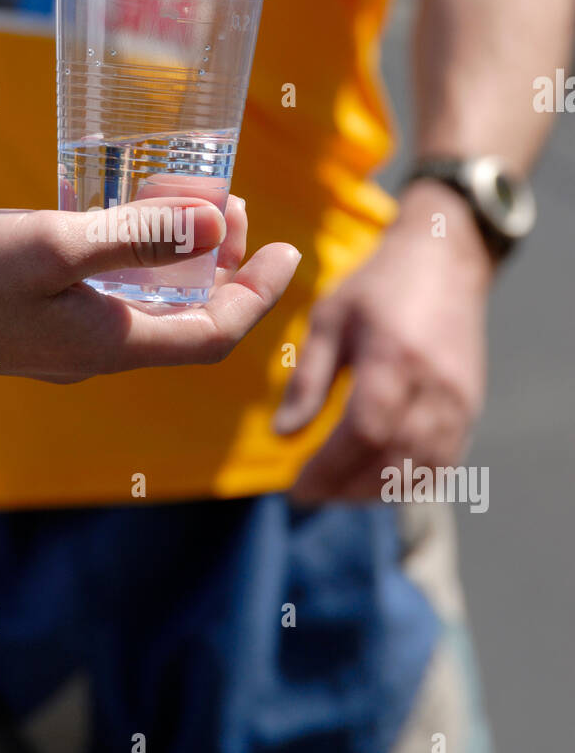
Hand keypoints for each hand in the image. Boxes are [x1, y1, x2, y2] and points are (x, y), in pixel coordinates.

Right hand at [0, 196, 300, 379]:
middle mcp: (97, 352)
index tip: (290, 249)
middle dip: (224, 267)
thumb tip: (220, 223)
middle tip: (238, 209)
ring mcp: (66, 342)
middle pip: (187, 320)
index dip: (259, 295)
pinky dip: (138, 264)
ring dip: (182, 262)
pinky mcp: (37, 323)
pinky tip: (127, 224)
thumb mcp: (55, 244)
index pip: (214, 334)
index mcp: (111, 343)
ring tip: (194, 206)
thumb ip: (138, 234)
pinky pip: (112, 299)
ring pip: (151, 308)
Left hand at [273, 182, 491, 501]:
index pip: (363, 432)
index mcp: (394, 358)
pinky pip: (444, 464)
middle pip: (392, 460)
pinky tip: (377, 480)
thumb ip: (308, 379)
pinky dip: (409, 482)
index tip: (298, 487)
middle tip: (312, 492)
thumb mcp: (330, 319)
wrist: (444, 260)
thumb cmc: (378, 286)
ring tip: (339, 490)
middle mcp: (434, 386)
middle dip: (346, 487)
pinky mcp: (470, 408)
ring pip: (419, 470)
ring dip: (375, 491)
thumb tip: (282, 434)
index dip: (330, 468)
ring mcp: (459, 401)